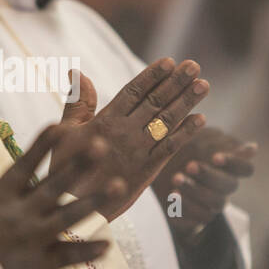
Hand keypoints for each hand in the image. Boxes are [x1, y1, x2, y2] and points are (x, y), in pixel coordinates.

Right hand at [0, 125, 125, 268]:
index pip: (24, 166)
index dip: (42, 146)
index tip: (61, 126)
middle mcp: (20, 214)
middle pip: (55, 185)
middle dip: (79, 164)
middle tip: (102, 145)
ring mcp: (32, 239)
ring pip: (69, 216)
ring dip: (95, 200)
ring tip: (119, 185)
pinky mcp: (38, 265)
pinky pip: (67, 258)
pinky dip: (87, 253)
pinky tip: (108, 245)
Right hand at [49, 59, 209, 220]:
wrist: (73, 207)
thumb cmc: (65, 167)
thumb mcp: (66, 131)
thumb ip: (78, 102)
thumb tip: (77, 72)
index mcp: (105, 120)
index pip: (134, 91)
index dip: (153, 75)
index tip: (169, 62)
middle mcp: (125, 132)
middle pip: (155, 101)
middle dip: (176, 82)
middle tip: (194, 66)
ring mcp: (138, 150)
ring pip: (167, 121)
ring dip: (187, 102)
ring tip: (203, 85)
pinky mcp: (147, 170)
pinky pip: (170, 148)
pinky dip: (186, 133)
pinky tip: (201, 119)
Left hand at [152, 126, 257, 241]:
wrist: (156, 171)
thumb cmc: (180, 150)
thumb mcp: (194, 140)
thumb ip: (218, 143)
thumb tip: (252, 149)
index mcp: (228, 166)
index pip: (246, 168)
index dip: (235, 163)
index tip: (215, 157)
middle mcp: (225, 185)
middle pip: (230, 185)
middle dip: (210, 175)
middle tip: (190, 166)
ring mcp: (215, 202)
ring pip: (217, 202)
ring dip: (196, 190)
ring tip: (176, 178)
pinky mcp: (201, 215)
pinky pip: (202, 217)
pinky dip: (187, 205)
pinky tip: (173, 194)